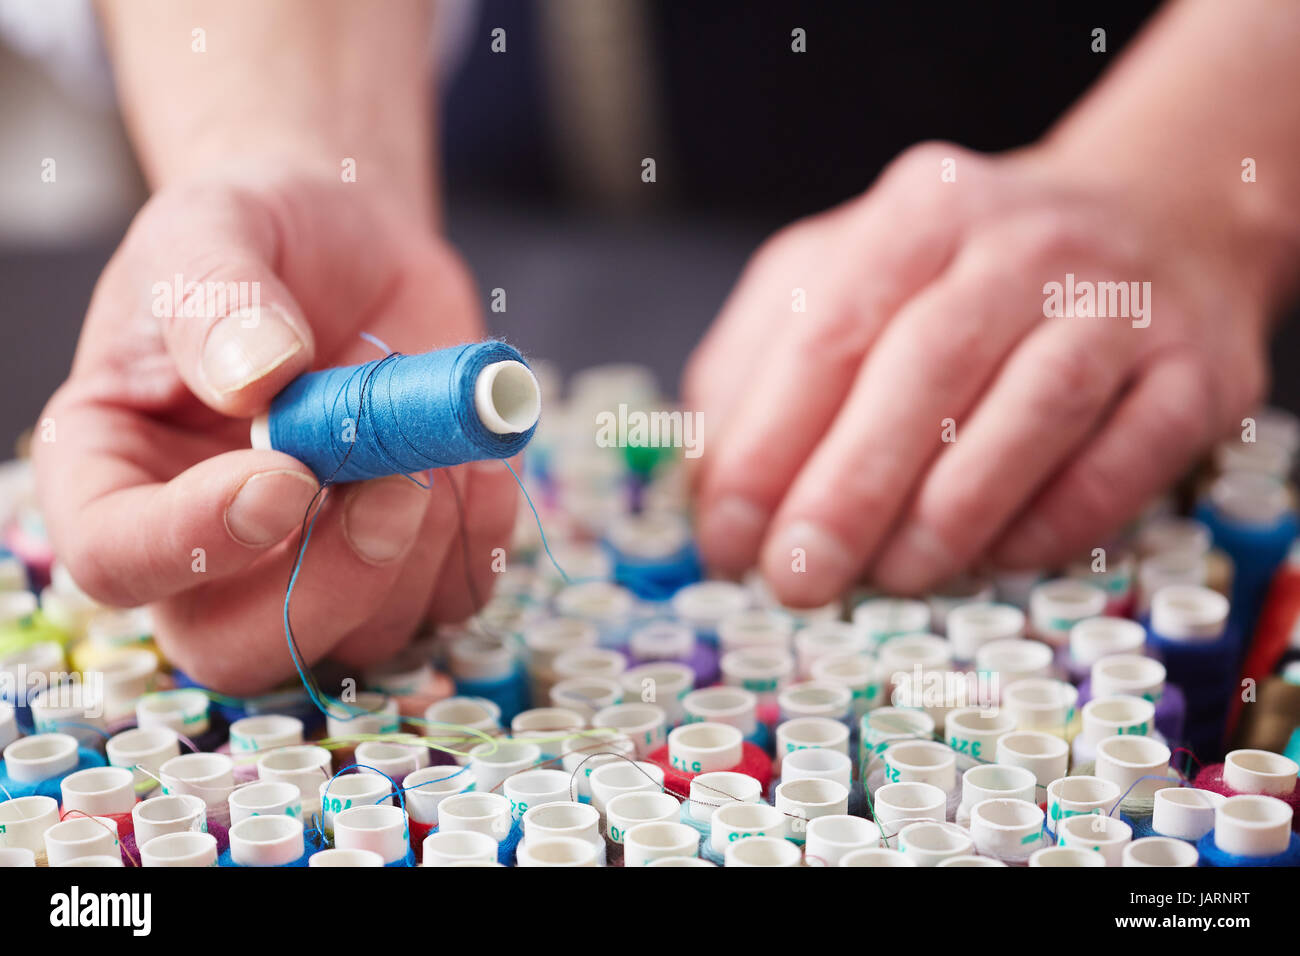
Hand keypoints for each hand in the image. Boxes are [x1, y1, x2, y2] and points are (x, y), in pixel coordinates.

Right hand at [33, 173, 516, 693]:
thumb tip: (257, 381)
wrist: (354, 242)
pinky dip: (476, 542)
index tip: (282, 473)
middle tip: (391, 490)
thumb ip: (217, 300)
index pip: (118, 559)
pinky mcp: (400, 560)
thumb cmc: (261, 235)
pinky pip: (446, 604)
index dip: (194, 542)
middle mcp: (205, 545)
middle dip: (330, 588)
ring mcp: (308, 564)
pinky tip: (478, 464)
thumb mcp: (217, 229)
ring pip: (359, 635)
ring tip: (430, 438)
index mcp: (114, 471)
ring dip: (415, 551)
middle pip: (237, 648)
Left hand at [685, 142, 1270, 605]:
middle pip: (925, 366)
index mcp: (918, 215)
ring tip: (892, 578)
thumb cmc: (961, 279)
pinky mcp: (1194, 370)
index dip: (767, 446)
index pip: (826, 333)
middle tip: (797, 580)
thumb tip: (712, 489)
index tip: (728, 539)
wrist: (1147, 223)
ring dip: (952, 512)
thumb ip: (762, 366)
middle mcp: (1023, 244)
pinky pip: (1124, 459)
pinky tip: (996, 558)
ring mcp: (1119, 302)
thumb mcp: (845, 278)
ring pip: (1035, 410)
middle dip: (849, 489)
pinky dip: (1055, 521)